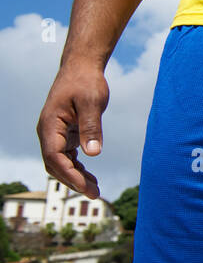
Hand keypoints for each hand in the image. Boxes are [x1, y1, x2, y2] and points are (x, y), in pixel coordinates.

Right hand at [37, 56, 108, 198]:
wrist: (81, 68)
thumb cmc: (86, 82)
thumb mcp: (92, 102)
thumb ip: (92, 127)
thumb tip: (93, 153)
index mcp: (50, 125)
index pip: (54, 157)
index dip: (69, 174)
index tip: (85, 187)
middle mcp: (48, 132)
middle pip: (55, 164)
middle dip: (73, 180)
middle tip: (94, 194)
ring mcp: (55, 134)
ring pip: (60, 163)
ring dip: (75, 176)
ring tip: (95, 189)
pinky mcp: (64, 134)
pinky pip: (67, 156)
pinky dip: (77, 167)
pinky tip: (90, 176)